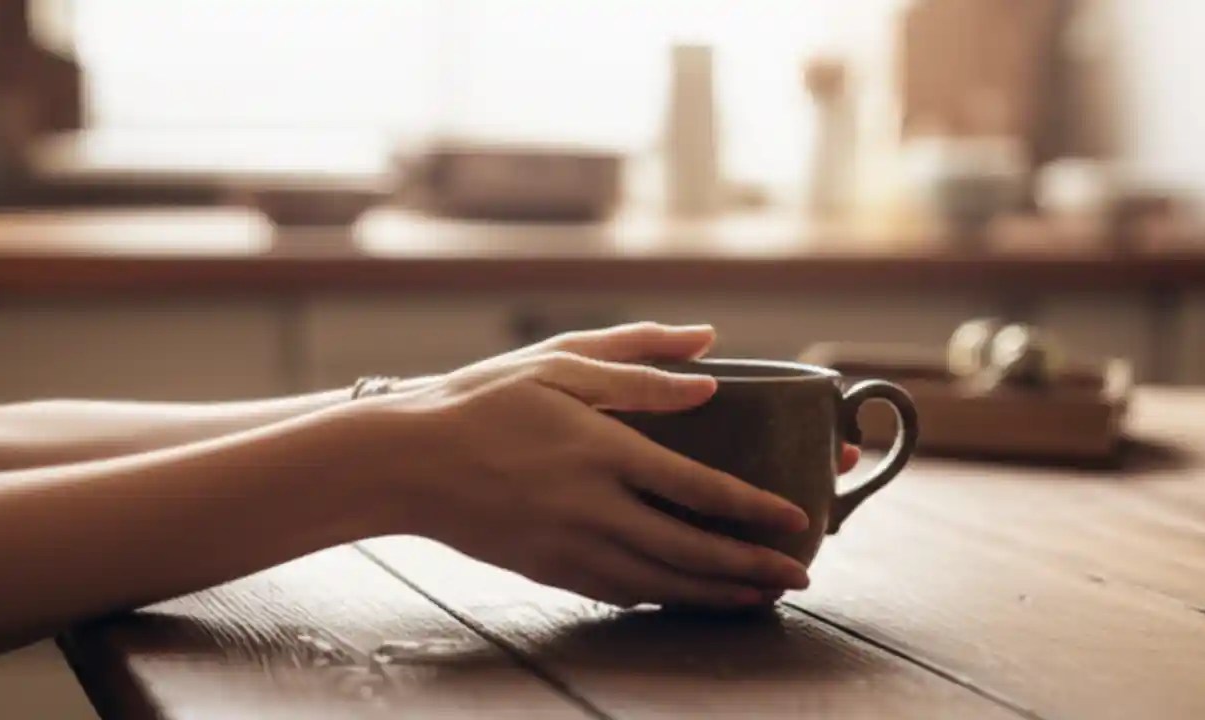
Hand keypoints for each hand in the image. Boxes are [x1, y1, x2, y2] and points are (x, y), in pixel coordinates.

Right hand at [353, 323, 859, 608]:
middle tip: (797, 574)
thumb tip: (709, 362)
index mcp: (603, 448)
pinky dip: (663, 601)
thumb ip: (638, 362)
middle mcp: (592, 506)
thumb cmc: (483, 401)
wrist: (406, 462)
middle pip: (690, 549)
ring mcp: (569, 546)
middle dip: (751, 567)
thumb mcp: (558, 362)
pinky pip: (619, 594)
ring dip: (716, 595)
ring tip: (760, 598)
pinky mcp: (548, 570)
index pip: (698, 487)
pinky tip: (686, 599)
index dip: (754, 508)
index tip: (794, 518)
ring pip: (660, 584)